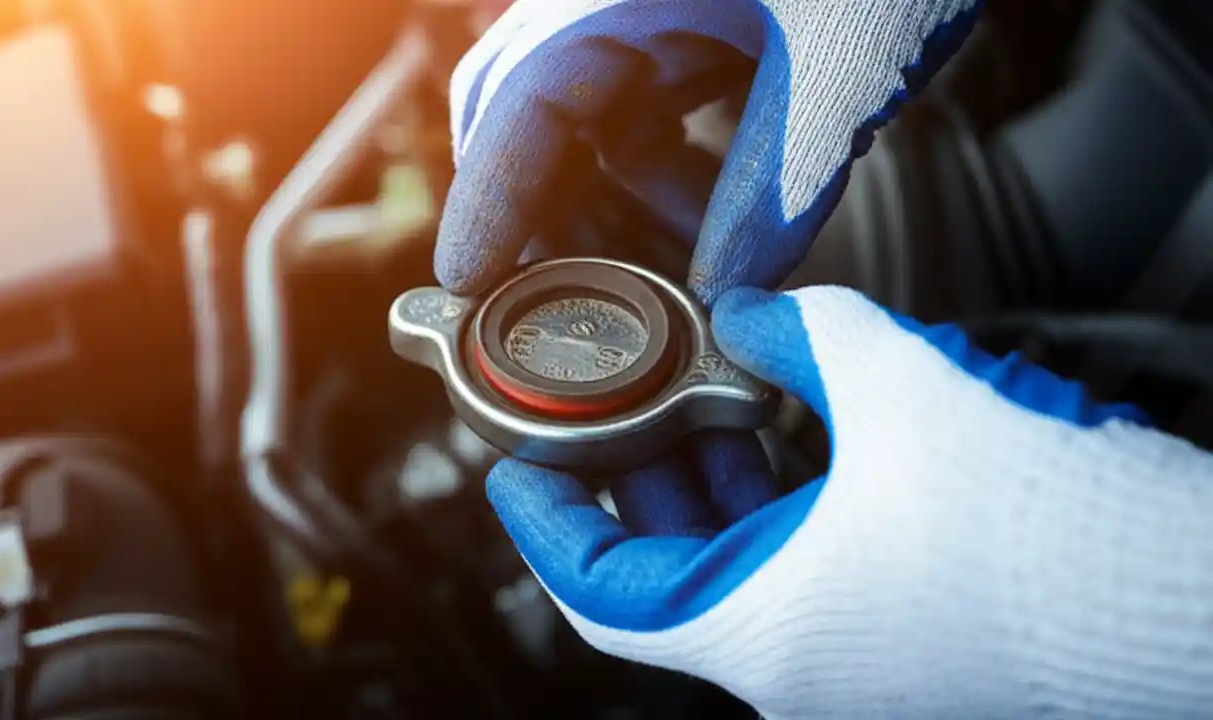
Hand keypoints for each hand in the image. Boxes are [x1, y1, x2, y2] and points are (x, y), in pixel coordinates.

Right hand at [435, 0, 981, 303]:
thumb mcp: (844, 63)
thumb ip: (780, 181)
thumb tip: (726, 296)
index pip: (519, 98)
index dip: (488, 198)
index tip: (463, 282)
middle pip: (523, 110)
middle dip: (534, 206)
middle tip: (551, 295)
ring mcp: (644, 9)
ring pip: (582, 121)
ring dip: (612, 202)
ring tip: (668, 267)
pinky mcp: (683, 25)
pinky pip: (638, 111)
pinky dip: (659, 175)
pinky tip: (709, 213)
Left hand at [487, 286, 1212, 717]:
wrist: (1183, 603)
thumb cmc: (1046, 529)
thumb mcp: (899, 384)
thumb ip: (801, 334)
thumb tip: (752, 313)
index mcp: (763, 629)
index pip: (599, 593)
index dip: (544, 521)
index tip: (518, 466)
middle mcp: (800, 669)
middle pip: (670, 574)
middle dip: (644, 477)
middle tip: (632, 403)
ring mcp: (857, 666)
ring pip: (746, 572)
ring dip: (722, 485)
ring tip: (718, 400)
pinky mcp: (911, 645)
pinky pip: (811, 576)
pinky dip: (787, 507)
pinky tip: (804, 434)